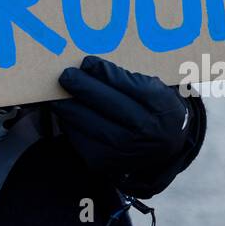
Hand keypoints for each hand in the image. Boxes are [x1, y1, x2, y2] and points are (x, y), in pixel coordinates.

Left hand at [53, 56, 192, 195]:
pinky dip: (71, 124)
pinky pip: (83, 140)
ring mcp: (128, 151)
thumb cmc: (151, 110)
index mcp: (163, 108)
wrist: (160, 150)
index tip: (88, 62)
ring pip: (94, 126)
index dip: (107, 74)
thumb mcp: (154, 89)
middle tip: (67, 75)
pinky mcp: (107, 163)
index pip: (134, 88)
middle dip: (85, 88)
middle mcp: (148, 133)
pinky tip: (67, 112)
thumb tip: (91, 66)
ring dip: (71, 107)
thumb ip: (130, 78)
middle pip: (112, 107)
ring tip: (60, 92)